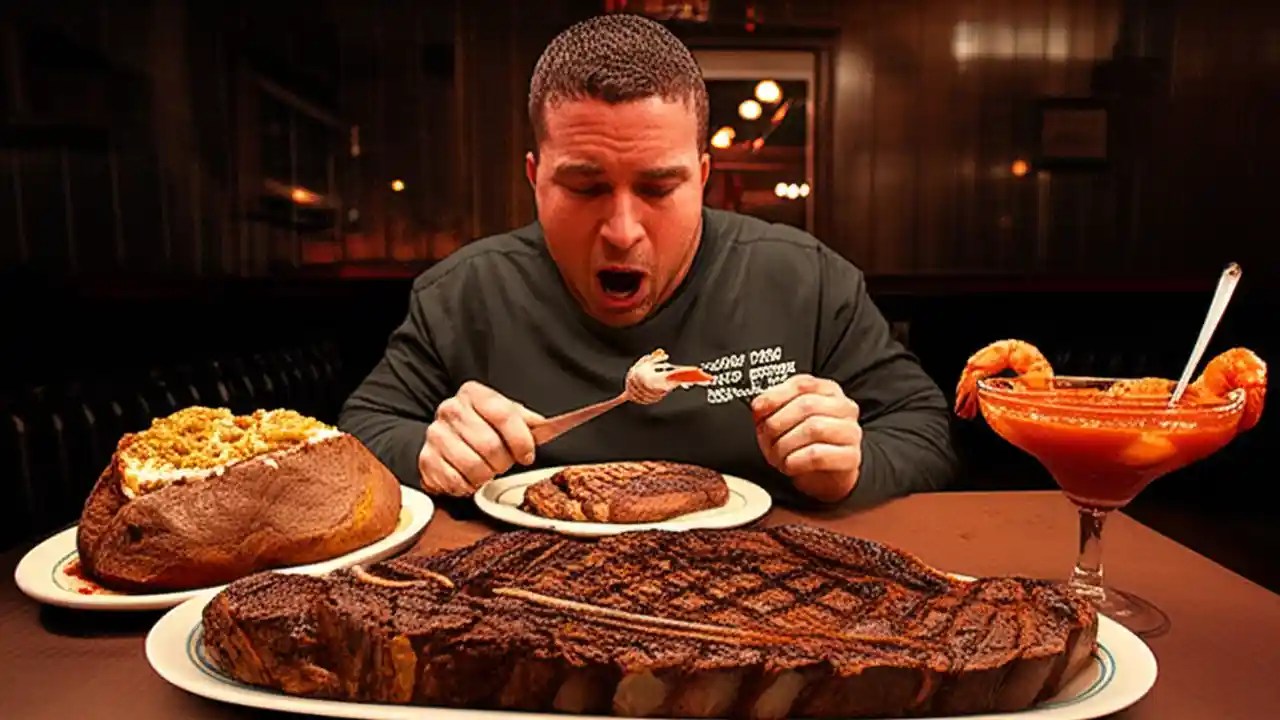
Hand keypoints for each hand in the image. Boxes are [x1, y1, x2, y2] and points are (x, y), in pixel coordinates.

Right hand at [419, 381, 544, 495]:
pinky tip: (469, 478)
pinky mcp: (426, 458)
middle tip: (503, 464)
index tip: (527, 455)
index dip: (521, 440)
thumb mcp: (507, 417)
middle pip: (489, 444)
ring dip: (486, 476)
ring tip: (486, 471)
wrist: (445, 437)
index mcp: (474, 394)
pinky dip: (467, 486)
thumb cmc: (482, 427)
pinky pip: (454, 481)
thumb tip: (557, 425)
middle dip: (503, 462)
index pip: (504, 414)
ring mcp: (436, 434)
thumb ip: (529, 421)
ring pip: (473, 466)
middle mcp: (451, 409)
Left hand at [751, 374, 862, 502]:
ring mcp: (851, 432)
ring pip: (814, 428)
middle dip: (778, 423)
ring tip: (776, 455)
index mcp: (828, 391)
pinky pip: (818, 455)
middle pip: (806, 405)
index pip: (802, 384)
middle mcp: (844, 408)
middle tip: (766, 439)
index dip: (776, 395)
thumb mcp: (786, 422)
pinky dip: (796, 461)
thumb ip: (773, 409)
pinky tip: (789, 465)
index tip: (758, 408)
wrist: (827, 475)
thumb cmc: (805, 444)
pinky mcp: (851, 457)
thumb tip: (759, 406)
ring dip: (785, 444)